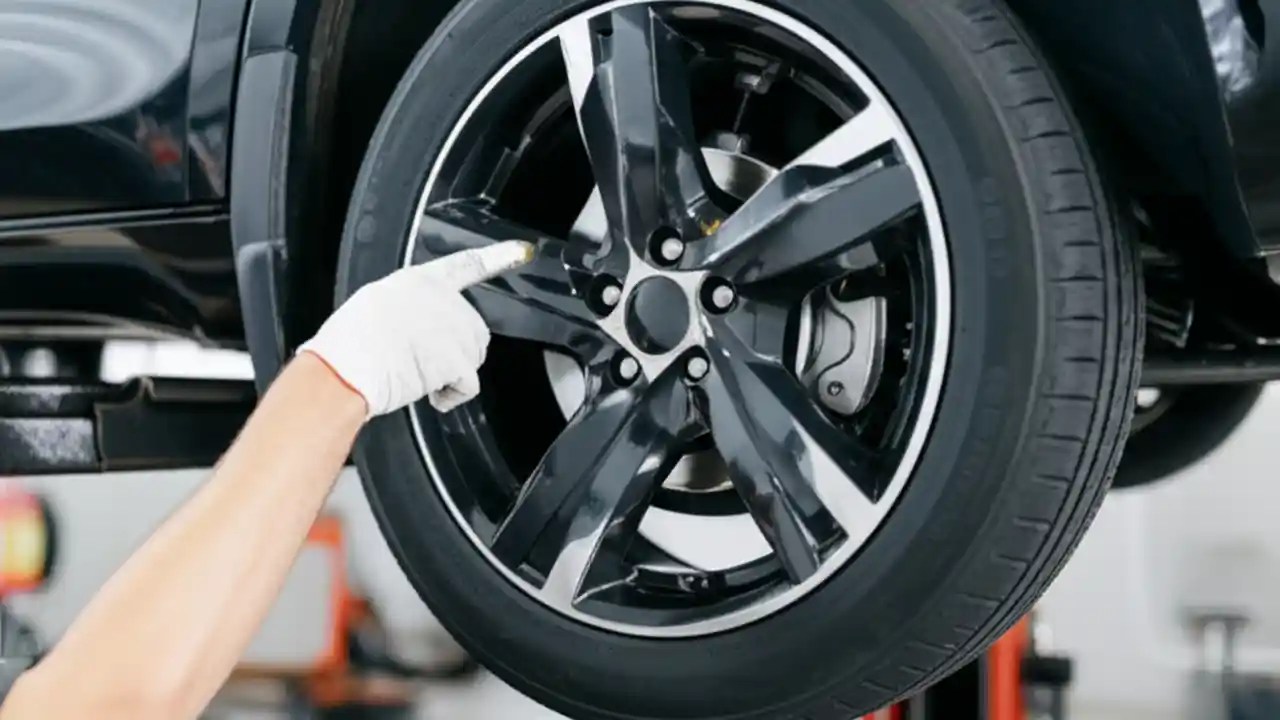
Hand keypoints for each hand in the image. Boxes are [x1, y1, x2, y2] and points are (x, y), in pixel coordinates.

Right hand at [299, 241, 533, 415]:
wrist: (348, 365)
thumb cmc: (349, 343)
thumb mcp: (376, 306)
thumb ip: (408, 309)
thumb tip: (414, 331)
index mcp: (420, 280)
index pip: (465, 265)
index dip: (497, 257)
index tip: (523, 250)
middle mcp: (445, 299)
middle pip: (472, 329)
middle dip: (454, 352)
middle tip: (417, 362)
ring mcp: (456, 329)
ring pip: (472, 358)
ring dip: (450, 373)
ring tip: (414, 374)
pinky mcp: (461, 361)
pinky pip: (468, 386)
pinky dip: (450, 397)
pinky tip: (427, 395)